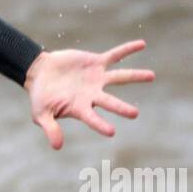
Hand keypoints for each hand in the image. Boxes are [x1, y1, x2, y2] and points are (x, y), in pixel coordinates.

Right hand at [24, 40, 154, 149]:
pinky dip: (127, 50)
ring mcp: (96, 78)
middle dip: (122, 108)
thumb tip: (58, 147)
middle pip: (110, 102)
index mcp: (80, 108)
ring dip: (135, 76)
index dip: (100, 125)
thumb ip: (50, 129)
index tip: (111, 132)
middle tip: (135, 114)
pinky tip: (142, 44)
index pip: (92, 119)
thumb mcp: (41, 115)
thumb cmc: (40, 97)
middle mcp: (92, 95)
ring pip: (119, 77)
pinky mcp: (96, 63)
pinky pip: (115, 55)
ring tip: (152, 76)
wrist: (40, 73)